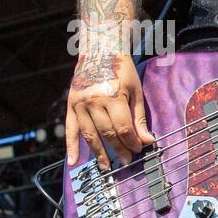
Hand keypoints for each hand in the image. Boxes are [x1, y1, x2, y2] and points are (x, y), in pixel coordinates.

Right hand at [65, 50, 154, 168]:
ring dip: (98, 153)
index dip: (132, 142)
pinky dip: (71, 147)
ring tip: (106, 166)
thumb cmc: (121, 70)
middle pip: (107, 133)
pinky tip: (73, 162)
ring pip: (90, 135)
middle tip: (127, 161)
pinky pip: (70, 130)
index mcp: (112, 97)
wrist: (99, 50)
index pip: (123, 128)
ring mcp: (80, 104)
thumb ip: (139, 117)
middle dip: (118, 149)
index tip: (139, 150)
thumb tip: (147, 140)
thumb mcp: (135, 91)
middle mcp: (94, 102)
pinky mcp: (71, 105)